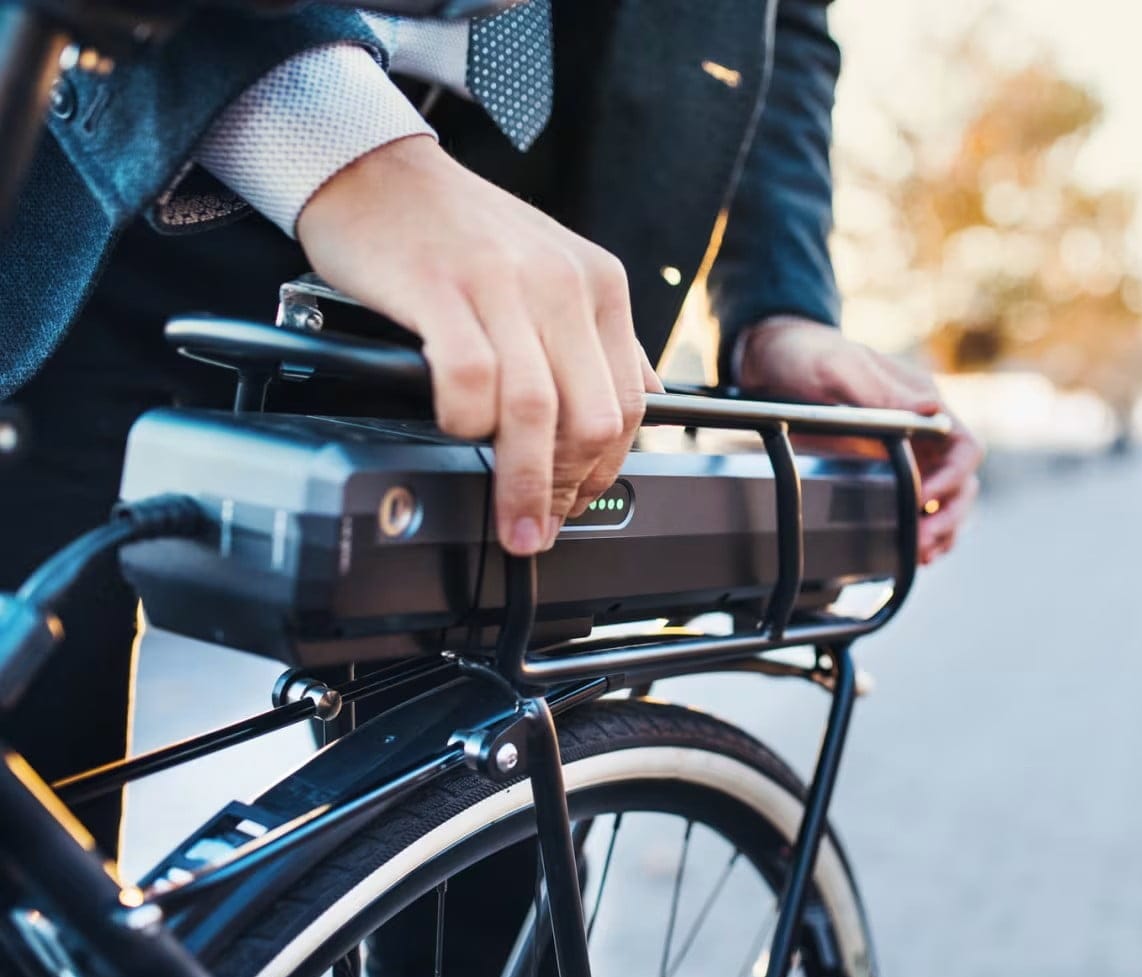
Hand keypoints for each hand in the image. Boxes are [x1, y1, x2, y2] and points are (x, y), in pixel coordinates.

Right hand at [297, 136, 662, 554]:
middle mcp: (562, 284)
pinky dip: (465, 422)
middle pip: (591, 416)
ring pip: (536, 409)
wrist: (377, 169)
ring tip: (511, 519)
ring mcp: (503, 285)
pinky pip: (470, 378)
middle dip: (570, 487)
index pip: (628, 402)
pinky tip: (456, 432)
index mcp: (599, 284)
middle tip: (543, 524)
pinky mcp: (442, 288)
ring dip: (524, 481)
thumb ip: (600, 336)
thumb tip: (645, 398)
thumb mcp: (554, 269)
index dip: (606, 469)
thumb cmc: (459, 230)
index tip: (580, 503)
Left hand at [737, 317, 982, 563]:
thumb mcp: (840, 366)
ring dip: (940, 530)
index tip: (924, 499)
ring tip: (920, 553)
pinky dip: (920, 530)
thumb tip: (931, 407)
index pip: (964, 447)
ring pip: (945, 501)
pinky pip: (916, 507)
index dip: (953, 479)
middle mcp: (922, 431)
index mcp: (922, 403)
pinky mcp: (884, 471)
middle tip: (921, 540)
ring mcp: (906, 454)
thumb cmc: (808, 355)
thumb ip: (882, 390)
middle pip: (962, 482)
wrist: (773, 361)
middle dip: (948, 515)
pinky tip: (912, 551)